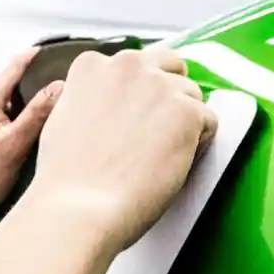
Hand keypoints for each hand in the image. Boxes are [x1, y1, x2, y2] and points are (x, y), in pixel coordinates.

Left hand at [0, 48, 62, 226]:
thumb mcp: (13, 144)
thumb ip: (37, 113)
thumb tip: (60, 86)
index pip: (17, 64)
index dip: (40, 54)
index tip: (65, 51)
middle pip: (19, 82)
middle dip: (44, 79)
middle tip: (74, 82)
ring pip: (17, 103)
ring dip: (37, 102)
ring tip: (64, 107)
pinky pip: (12, 120)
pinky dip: (29, 120)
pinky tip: (43, 133)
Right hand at [27, 48, 216, 250]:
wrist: (79, 208)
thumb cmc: (68, 178)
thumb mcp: (63, 117)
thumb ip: (91, 98)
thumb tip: (114, 104)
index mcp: (92, 65)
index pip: (134, 65)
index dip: (138, 94)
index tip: (133, 120)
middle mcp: (127, 65)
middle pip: (169, 66)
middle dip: (169, 94)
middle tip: (160, 131)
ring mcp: (159, 85)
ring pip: (191, 95)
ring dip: (184, 123)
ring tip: (161, 156)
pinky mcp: (186, 111)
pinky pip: (209, 121)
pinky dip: (198, 146)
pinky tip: (173, 165)